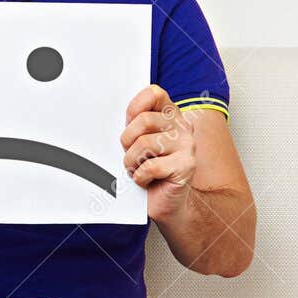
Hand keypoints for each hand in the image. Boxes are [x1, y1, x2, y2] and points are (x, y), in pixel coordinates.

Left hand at [121, 85, 196, 221]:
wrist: (168, 203)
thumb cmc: (149, 171)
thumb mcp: (138, 142)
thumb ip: (134, 123)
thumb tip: (110, 111)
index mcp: (171, 115)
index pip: (154, 93)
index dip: (134, 108)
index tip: (128, 124)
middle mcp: (182, 126)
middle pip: (144, 120)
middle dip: (128, 141)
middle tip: (131, 155)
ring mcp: (187, 145)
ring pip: (144, 144)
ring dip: (132, 162)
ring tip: (137, 169)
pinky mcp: (186, 166)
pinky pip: (151, 167)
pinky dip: (140, 177)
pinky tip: (145, 180)